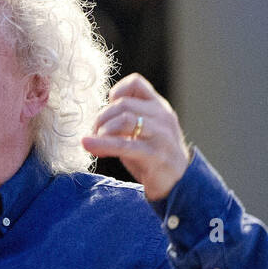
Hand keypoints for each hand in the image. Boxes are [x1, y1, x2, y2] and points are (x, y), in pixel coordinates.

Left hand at [82, 73, 190, 200]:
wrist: (179, 184)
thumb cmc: (155, 158)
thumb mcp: (142, 133)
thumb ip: (124, 122)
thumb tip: (94, 124)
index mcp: (159, 108)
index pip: (136, 84)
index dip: (116, 93)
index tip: (108, 111)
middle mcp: (162, 117)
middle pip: (123, 104)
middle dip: (101, 119)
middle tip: (93, 134)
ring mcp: (160, 135)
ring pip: (124, 119)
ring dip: (102, 130)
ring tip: (94, 142)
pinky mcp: (155, 155)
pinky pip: (124, 145)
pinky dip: (102, 144)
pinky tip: (88, 145)